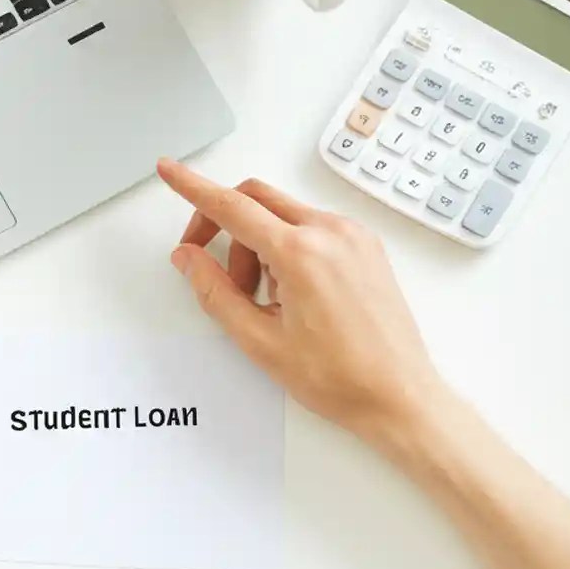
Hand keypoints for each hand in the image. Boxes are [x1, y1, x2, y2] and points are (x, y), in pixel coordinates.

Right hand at [157, 159, 443, 437]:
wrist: (400, 397)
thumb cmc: (337, 378)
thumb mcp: (259, 340)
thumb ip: (215, 292)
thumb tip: (187, 257)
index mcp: (301, 253)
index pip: (232, 206)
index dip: (193, 187)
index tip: (169, 170)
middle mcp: (331, 232)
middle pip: (256, 199)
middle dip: (223, 223)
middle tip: (206, 263)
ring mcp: (353, 236)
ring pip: (282, 214)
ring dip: (256, 242)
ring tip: (260, 298)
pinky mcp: (366, 246)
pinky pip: (311, 227)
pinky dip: (287, 246)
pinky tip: (289, 291)